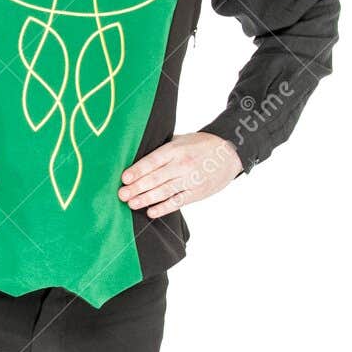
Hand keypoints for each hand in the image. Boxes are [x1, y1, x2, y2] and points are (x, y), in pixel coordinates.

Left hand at [118, 133, 241, 218]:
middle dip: (136, 187)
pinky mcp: (198, 192)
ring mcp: (191, 179)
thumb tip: (136, 158)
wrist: (230, 152)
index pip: (153, 161)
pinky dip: (164, 208)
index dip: (138, 170)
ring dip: (146, 199)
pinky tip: (151, 212)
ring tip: (131, 203)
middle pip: (156, 178)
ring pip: (165, 191)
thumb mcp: (180, 140)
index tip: (124, 178)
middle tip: (121, 194)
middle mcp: (182, 164)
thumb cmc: (199, 145)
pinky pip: (178, 202)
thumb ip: (161, 149)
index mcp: (176, 149)